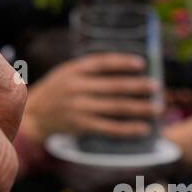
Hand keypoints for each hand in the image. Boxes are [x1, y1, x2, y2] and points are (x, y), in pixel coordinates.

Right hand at [18, 53, 159, 146]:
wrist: (33, 115)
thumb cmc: (55, 91)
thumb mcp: (66, 73)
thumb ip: (88, 70)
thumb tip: (124, 69)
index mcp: (73, 70)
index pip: (102, 63)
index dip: (122, 63)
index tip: (141, 64)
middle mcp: (76, 87)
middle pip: (114, 86)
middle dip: (138, 87)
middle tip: (157, 87)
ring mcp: (79, 107)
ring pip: (115, 107)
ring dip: (139, 108)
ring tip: (157, 108)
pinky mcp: (80, 125)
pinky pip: (109, 127)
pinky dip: (128, 128)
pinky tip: (142, 129)